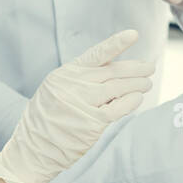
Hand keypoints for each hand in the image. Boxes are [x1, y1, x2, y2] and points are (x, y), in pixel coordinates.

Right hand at [0, 29, 154, 182]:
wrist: (32, 148)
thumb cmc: (48, 117)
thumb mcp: (57, 88)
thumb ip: (82, 77)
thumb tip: (115, 67)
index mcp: (65, 74)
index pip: (96, 54)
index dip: (116, 43)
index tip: (134, 34)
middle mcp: (74, 85)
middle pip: (113, 72)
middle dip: (136, 69)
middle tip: (150, 67)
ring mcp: (83, 104)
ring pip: (118, 88)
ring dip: (137, 84)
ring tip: (147, 83)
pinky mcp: (91, 123)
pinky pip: (118, 108)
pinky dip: (131, 102)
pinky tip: (138, 98)